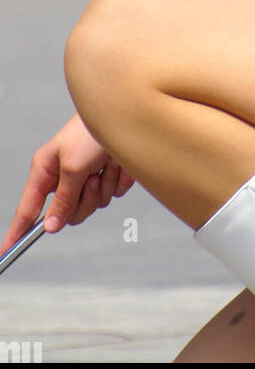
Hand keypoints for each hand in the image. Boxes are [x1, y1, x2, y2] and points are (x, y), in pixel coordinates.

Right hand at [0, 113, 134, 253]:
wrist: (127, 116)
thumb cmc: (92, 130)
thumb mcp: (72, 166)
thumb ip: (62, 199)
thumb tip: (50, 227)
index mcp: (46, 170)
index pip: (26, 209)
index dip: (16, 231)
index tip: (5, 252)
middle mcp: (65, 177)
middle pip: (68, 214)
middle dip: (83, 199)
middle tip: (90, 177)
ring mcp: (87, 178)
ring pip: (93, 205)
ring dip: (103, 186)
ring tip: (103, 164)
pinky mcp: (109, 176)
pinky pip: (112, 194)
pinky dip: (117, 180)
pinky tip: (116, 163)